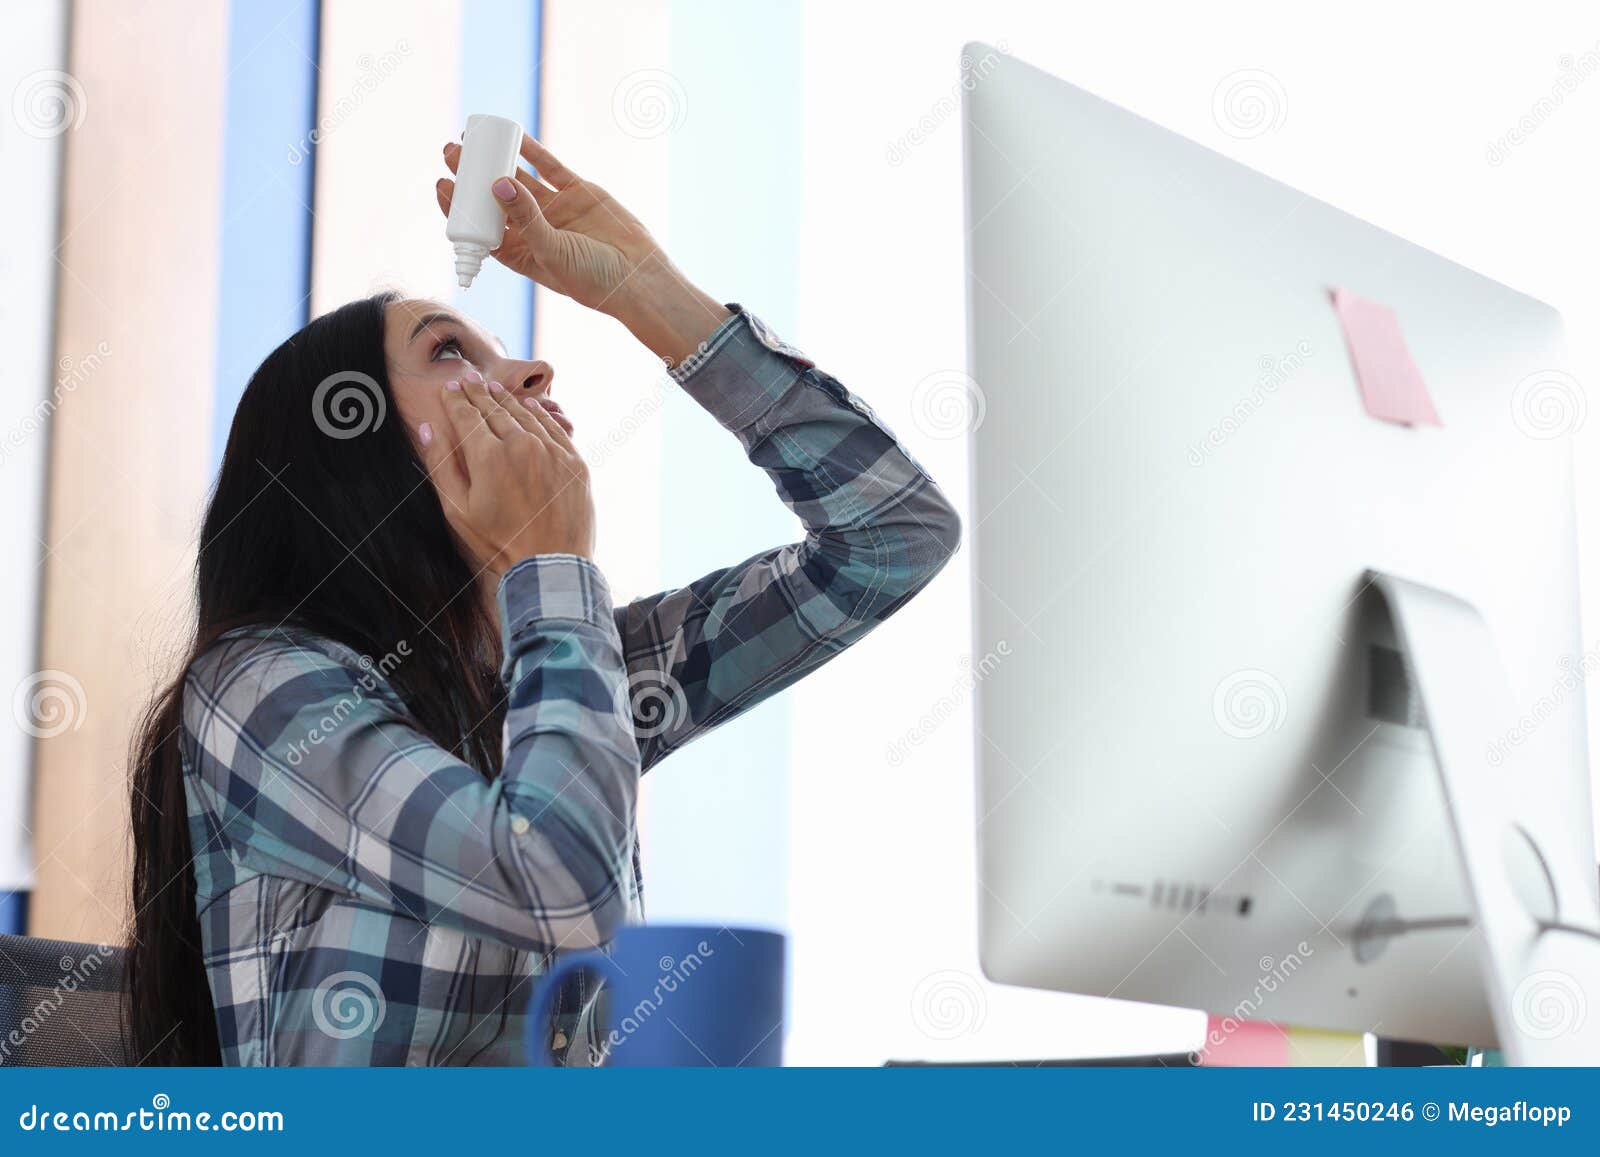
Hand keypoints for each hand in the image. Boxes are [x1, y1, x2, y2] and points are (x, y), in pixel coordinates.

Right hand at [416, 375, 594, 575]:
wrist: (551, 564)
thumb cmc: (499, 542)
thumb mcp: (458, 510)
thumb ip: (441, 465)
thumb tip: (428, 428)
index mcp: (489, 457)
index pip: (467, 417)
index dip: (456, 400)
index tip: (450, 388)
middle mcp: (522, 446)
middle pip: (495, 410)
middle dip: (479, 394)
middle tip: (469, 380)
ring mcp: (552, 452)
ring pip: (525, 415)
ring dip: (507, 400)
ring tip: (493, 389)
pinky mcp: (574, 462)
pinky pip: (554, 428)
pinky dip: (540, 414)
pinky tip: (531, 407)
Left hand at [437, 134, 665, 314]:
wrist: (639, 276)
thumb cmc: (593, 280)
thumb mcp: (552, 253)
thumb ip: (526, 219)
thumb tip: (498, 182)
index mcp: (521, 253)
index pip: (481, 227)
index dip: (460, 206)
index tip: (443, 185)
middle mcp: (534, 230)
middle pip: (494, 198)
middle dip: (472, 176)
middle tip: (450, 153)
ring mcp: (556, 209)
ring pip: (519, 178)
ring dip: (497, 160)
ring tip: (473, 139)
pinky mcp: (577, 193)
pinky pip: (549, 168)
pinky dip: (532, 151)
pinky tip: (514, 134)